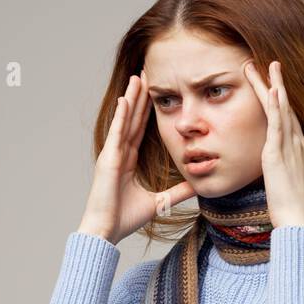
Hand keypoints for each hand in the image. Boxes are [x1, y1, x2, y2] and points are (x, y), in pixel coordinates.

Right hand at [78, 70, 195, 243]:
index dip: (147, 110)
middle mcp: (119, 153)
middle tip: (147, 73)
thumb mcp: (160, 202)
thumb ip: (177, 192)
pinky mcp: (108, 160)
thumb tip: (198, 187)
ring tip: (138, 76)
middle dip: (140, 96)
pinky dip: (122, 116)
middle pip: (133, 118)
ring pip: (125, 120)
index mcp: (128, 160)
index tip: (154, 91)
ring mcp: (112, 154)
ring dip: (132, 98)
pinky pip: (117, 133)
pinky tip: (127, 99)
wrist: (106, 230)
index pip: (140, 128)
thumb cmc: (125, 218)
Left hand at [242, 60, 303, 229]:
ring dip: (272, 85)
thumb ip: (283, 170)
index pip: (288, 118)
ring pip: (280, 109)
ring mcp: (289, 147)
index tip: (273, 83)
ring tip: (263, 65)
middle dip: (275, 83)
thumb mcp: (286, 183)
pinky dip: (276, 105)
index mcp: (298, 150)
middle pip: (285, 106)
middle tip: (267, 62)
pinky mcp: (278, 154)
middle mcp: (297, 143)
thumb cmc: (291, 208)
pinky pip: (278, 124)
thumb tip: (278, 170)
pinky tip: (273, 89)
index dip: (281, 99)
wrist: (298, 220)